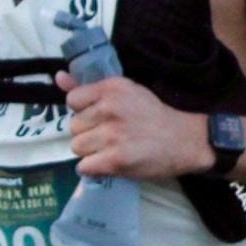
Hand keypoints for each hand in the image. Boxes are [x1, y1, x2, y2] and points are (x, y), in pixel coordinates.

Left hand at [60, 71, 209, 179]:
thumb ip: (90, 87)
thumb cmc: (155, 116)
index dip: (84, 111)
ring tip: (112, 149)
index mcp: (112, 88)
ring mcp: (112, 135)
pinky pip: (84, 167)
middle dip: (89, 133)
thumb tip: (58, 77)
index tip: (100, 116)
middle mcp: (110, 109)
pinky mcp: (115, 160)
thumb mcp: (127, 92)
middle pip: (74, 127)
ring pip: (77, 147)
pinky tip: (111, 163)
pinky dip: (95, 168)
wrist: (186, 140)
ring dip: (91, 151)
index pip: (73, 100)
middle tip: (111, 135)